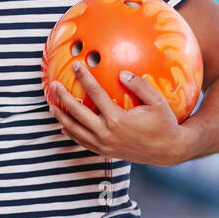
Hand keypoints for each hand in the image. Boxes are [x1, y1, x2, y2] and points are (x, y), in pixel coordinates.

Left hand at [49, 63, 189, 165]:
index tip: (76, 66)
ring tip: (52, 104)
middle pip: (77, 113)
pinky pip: (81, 142)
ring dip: (61, 116)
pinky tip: (63, 125)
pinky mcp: (103, 151)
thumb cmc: (164, 124)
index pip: (95, 94)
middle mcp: (106, 133)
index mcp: (117, 119)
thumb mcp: (157, 102)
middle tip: (54, 85)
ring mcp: (102, 144)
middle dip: (63, 97)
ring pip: (74, 130)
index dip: (85, 78)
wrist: (167, 151)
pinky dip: (70, 133)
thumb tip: (121, 73)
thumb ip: (140, 86)